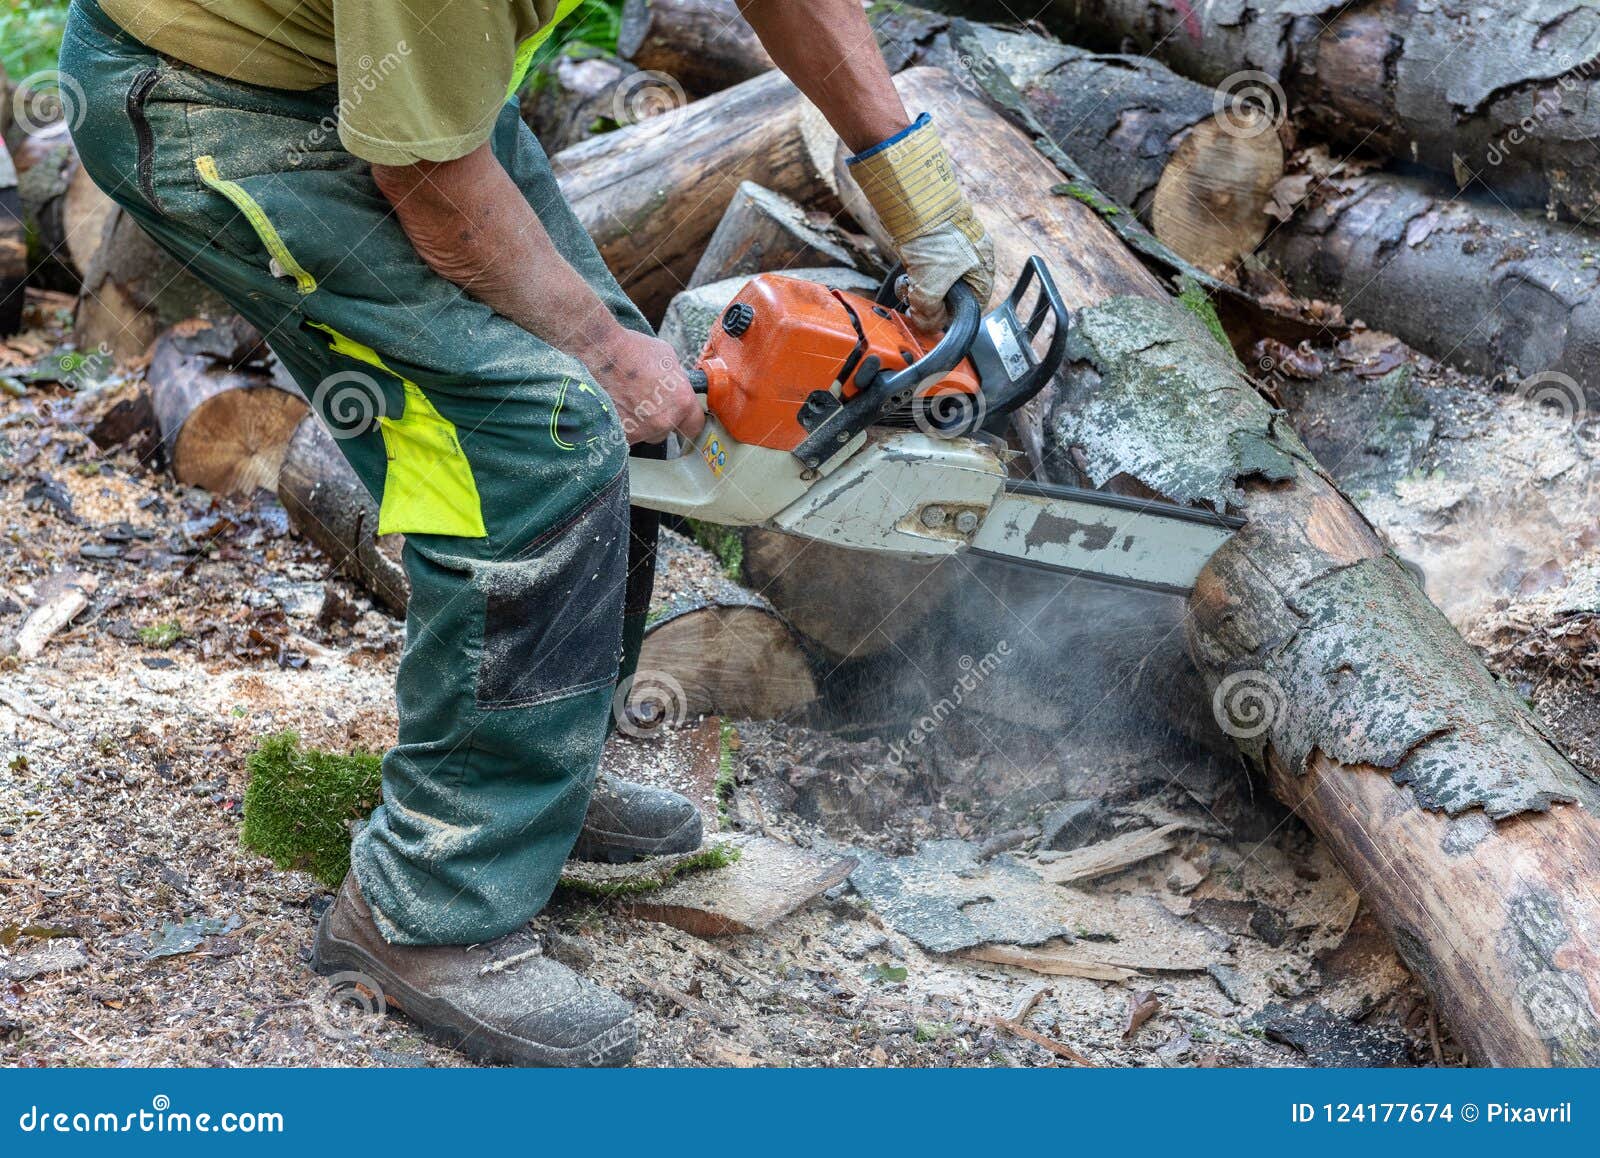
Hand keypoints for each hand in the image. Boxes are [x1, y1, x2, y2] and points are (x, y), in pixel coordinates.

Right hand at [578, 327, 704, 444]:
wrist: (603, 352)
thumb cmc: (633, 350)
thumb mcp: (669, 360)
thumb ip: (677, 381)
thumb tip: (677, 387)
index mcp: (681, 402)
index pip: (695, 426)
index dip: (687, 421)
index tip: (682, 420)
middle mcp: (664, 421)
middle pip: (666, 432)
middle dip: (659, 421)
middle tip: (646, 403)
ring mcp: (641, 430)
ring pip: (645, 435)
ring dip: (640, 425)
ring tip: (627, 404)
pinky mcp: (620, 434)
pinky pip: (626, 436)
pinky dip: (622, 426)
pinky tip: (615, 409)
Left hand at [845, 114, 996, 332]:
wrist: (916, 198)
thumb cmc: (933, 236)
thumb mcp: (930, 285)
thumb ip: (930, 312)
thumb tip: (928, 325)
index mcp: (984, 270)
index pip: (972, 307)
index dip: (950, 317)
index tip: (931, 318)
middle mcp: (974, 259)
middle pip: (952, 295)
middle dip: (930, 300)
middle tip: (915, 297)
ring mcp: (955, 248)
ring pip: (936, 281)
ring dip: (920, 286)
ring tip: (908, 280)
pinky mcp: (937, 240)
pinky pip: (927, 265)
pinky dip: (915, 270)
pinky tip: (906, 268)